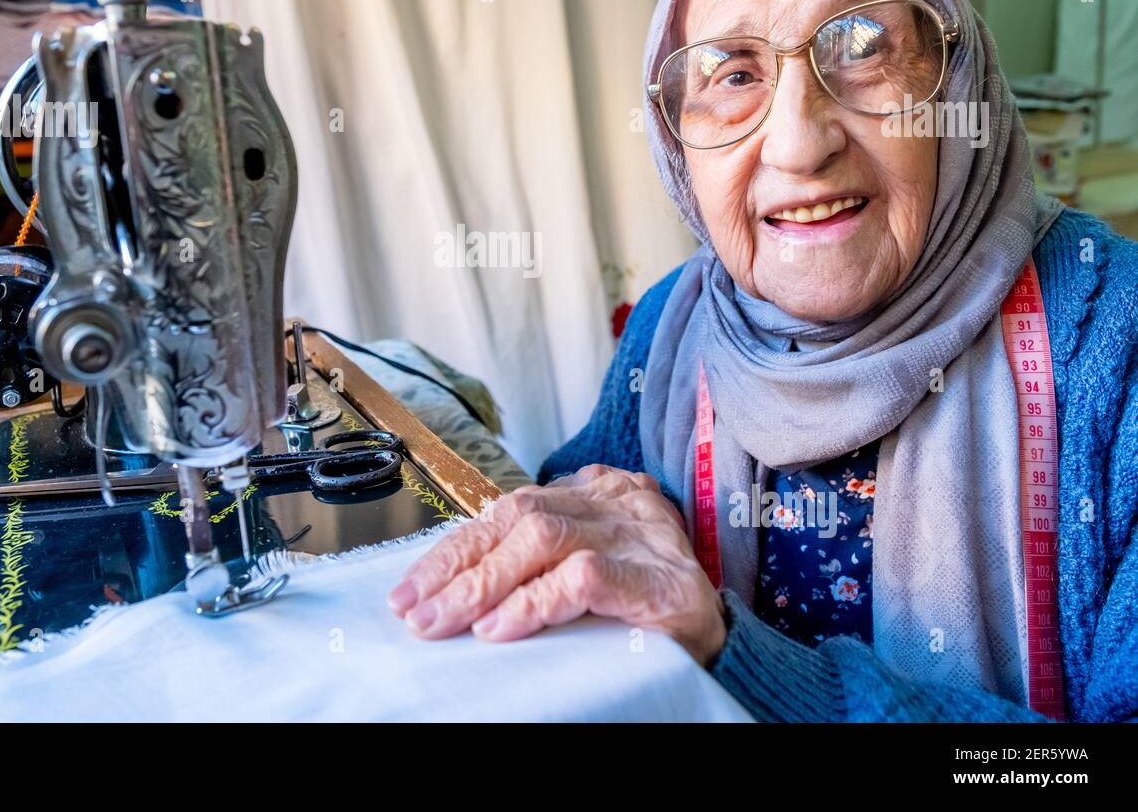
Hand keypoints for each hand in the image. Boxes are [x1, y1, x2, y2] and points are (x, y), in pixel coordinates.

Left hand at [387, 464, 726, 664]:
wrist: (728, 642)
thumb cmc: (649, 610)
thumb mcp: (586, 573)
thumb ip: (539, 564)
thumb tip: (457, 589)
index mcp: (593, 495)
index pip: (508, 510)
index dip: (455, 547)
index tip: (410, 589)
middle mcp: (613, 503)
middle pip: (518, 517)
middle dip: (458, 566)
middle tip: (415, 611)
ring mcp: (637, 536)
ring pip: (543, 536)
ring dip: (484, 582)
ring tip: (445, 620)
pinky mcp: (657, 579)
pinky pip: (583, 577)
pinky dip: (534, 602)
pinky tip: (502, 626)